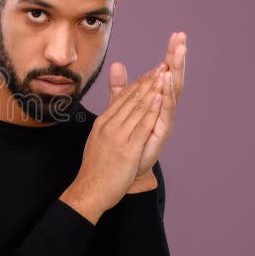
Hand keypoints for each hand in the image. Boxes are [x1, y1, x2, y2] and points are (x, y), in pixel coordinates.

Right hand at [67, 63, 166, 217]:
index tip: (152, 70)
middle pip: (131, 98)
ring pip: (137, 108)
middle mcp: (109, 125)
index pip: (123, 97)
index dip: (139, 82)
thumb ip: (109, 122)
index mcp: (103, 122)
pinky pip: (142, 126)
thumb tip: (111, 111)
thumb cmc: (96, 168)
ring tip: (164, 74)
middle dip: (148, 80)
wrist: (90, 190)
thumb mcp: (99, 139)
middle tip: (162, 65)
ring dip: (153, 89)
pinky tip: (160, 98)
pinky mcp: (127, 149)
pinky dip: (152, 110)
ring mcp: (117, 136)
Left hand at [107, 32, 187, 191]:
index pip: (165, 72)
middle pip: (172, 79)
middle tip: (182, 38)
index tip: (177, 35)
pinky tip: (166, 84)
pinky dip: (165, 98)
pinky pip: (163, 113)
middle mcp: (162, 109)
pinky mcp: (159, 135)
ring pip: (171, 93)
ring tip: (176, 55)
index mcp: (155, 101)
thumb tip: (117, 64)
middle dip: (177, 59)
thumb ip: (120, 87)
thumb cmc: (126, 141)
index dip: (171, 54)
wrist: (122, 171)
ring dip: (174, 73)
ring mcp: (162, 121)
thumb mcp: (120, 107)